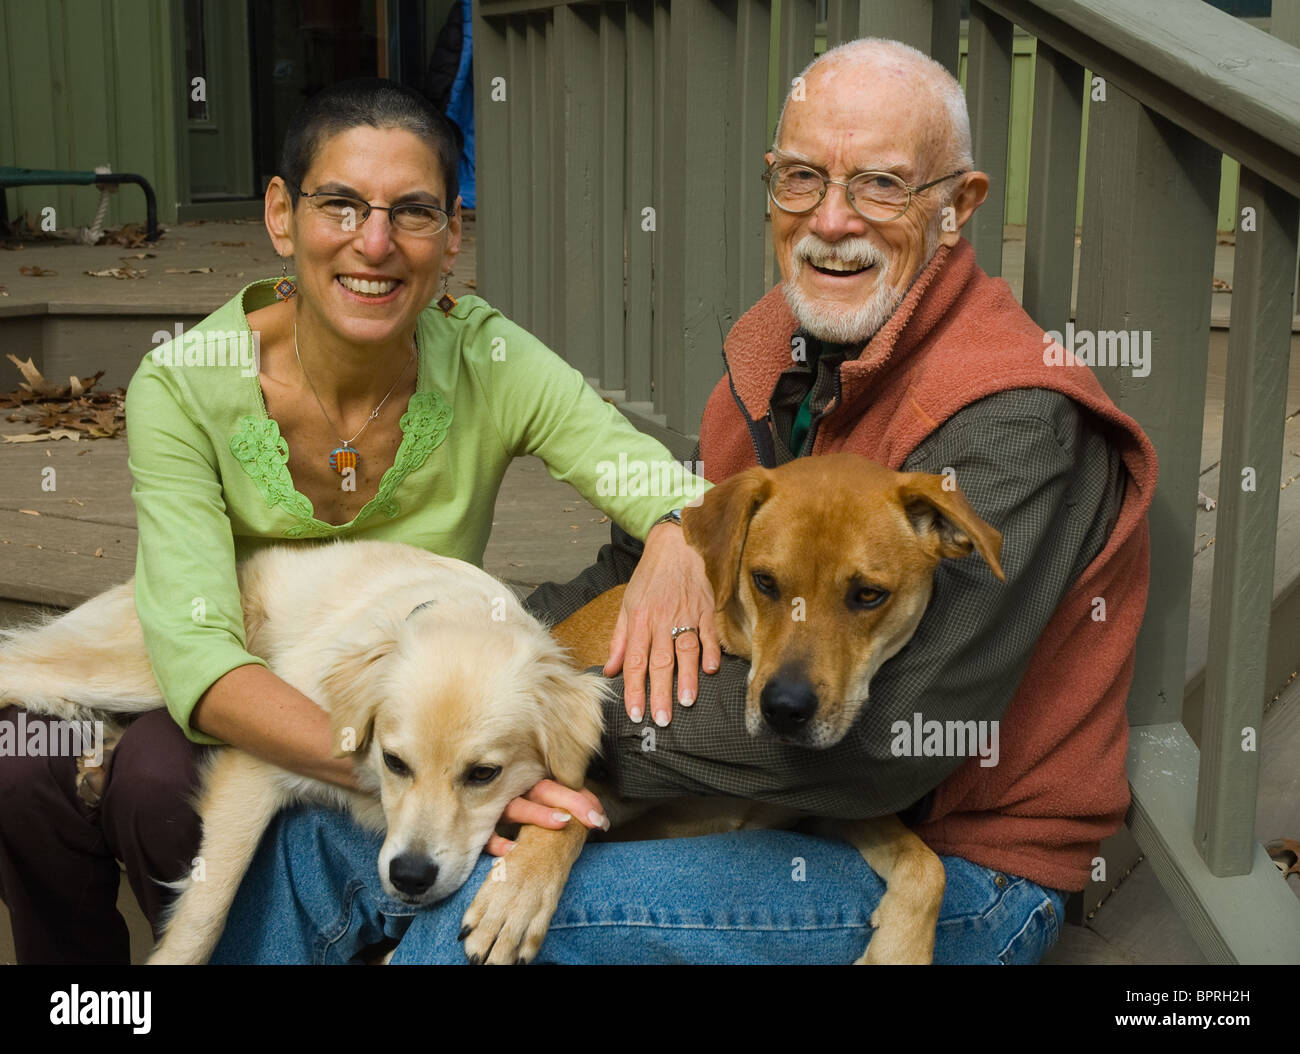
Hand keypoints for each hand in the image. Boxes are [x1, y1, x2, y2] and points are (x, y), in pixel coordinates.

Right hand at [486, 779, 608, 855]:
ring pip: (516, 807)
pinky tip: (513, 850)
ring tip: (563, 823)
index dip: (581, 798)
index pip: (559, 784)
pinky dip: (498, 842)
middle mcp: (513, 793)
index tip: (600, 816)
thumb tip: (594, 818)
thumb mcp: (540, 810)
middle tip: (595, 819)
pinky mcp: (479, 829)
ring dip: (539, 814)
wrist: (465, 822)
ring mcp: (495, 810)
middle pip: (542, 789)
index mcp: (530, 786)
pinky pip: (487, 835)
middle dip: (572, 802)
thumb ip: (563, 811)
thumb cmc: (516, 820)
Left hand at [604, 521, 719, 726]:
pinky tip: (712, 669)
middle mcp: (662, 621)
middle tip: (662, 719)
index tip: (636, 712)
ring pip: (685, 650)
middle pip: (659, 662)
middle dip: (660, 692)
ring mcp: (686, 614)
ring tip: (687, 701)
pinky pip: (709, 633)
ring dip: (687, 676)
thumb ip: (620, 639)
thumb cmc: (650, 577)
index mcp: (640, 621)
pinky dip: (712, 651)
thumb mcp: (628, 604)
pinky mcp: (706, 608)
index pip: (635, 661)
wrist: (676, 543)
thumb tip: (611, 670)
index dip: (634, 688)